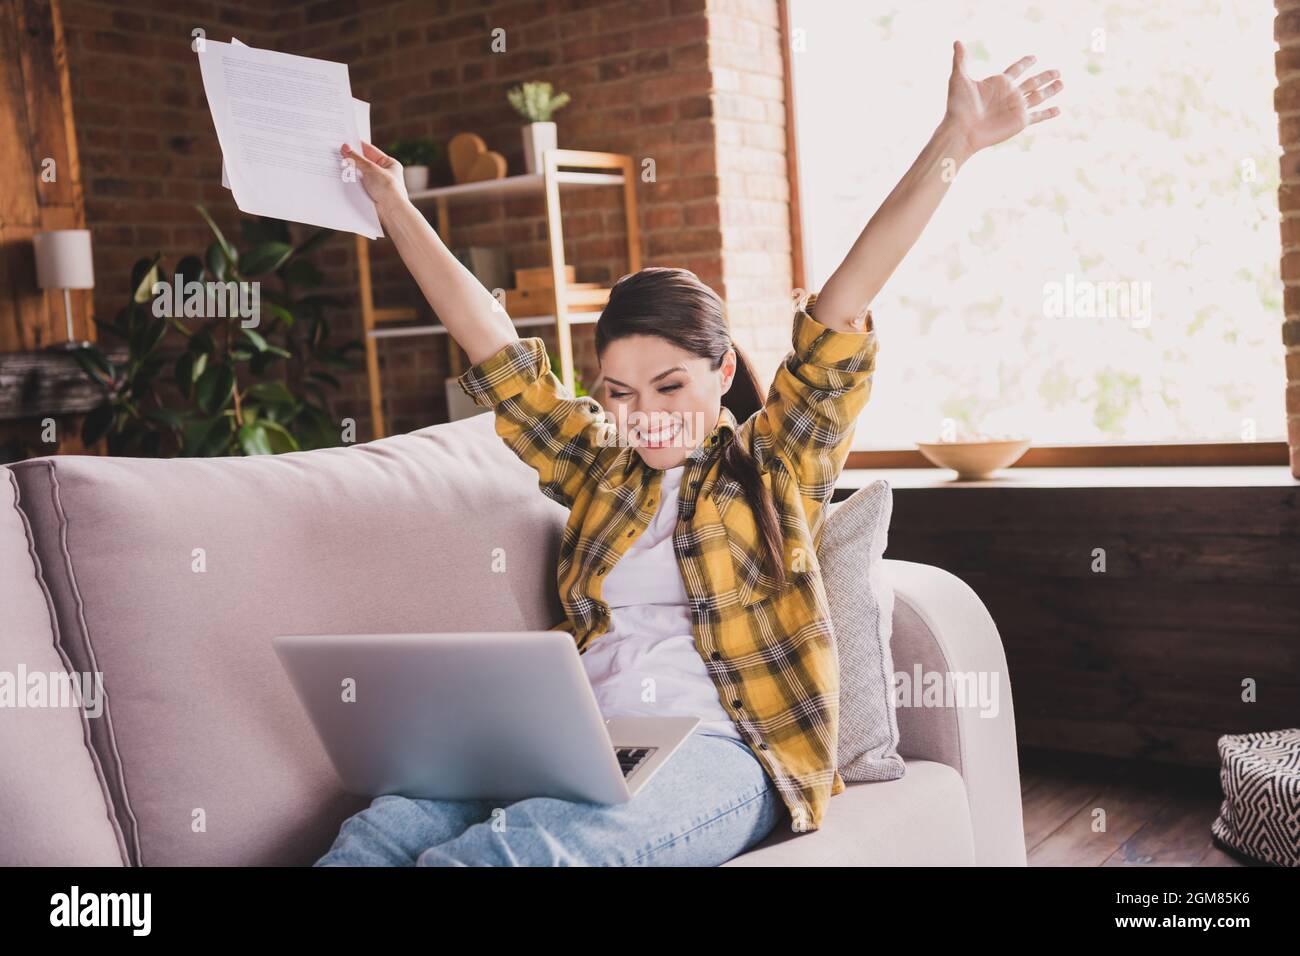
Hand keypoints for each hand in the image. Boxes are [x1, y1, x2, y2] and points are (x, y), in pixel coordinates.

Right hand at [341, 141, 409, 214]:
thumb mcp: (371, 169)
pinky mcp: (370, 193)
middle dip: (351, 158)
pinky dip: (350, 180)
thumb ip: (356, 159)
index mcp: (389, 163)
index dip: (357, 145)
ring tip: (335, 162)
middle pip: (364, 162)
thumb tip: (344, 147)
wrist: (391, 212)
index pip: (370, 150)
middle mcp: (383, 172)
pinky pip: (358, 184)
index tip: (344, 140)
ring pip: (360, 173)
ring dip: (350, 169)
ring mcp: (377, 183)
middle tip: (336, 151)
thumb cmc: (388, 189)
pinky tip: (340, 176)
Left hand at [944, 40, 1062, 156]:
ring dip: (1051, 90)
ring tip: (1062, 83)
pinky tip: (1058, 110)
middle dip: (1045, 76)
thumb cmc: (958, 106)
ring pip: (1039, 96)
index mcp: (999, 83)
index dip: (1025, 63)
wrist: (961, 130)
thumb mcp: (959, 78)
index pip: (1017, 69)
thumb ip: (961, 60)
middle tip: (1057, 71)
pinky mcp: (1020, 121)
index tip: (1034, 57)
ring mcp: (1016, 108)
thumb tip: (957, 42)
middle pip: (1033, 82)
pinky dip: (1048, 113)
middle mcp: (1010, 94)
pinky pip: (1038, 116)